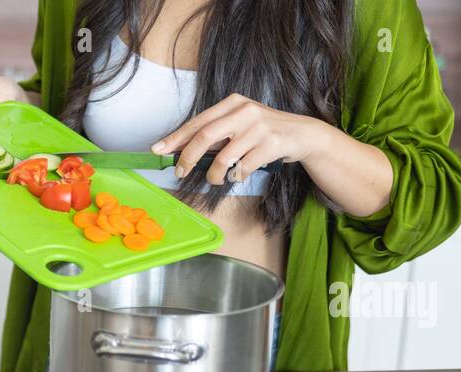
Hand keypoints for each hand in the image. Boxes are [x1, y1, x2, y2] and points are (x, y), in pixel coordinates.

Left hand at [152, 94, 327, 186]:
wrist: (302, 134)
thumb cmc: (263, 132)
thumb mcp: (239, 124)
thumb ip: (215, 133)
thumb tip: (181, 149)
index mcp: (232, 103)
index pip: (197, 122)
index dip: (175, 138)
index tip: (158, 150)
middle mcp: (244, 111)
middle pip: (205, 137)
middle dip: (188, 158)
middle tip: (180, 172)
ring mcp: (259, 127)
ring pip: (223, 158)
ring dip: (214, 175)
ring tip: (216, 179)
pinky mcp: (271, 144)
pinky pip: (243, 168)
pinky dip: (236, 177)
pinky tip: (238, 175)